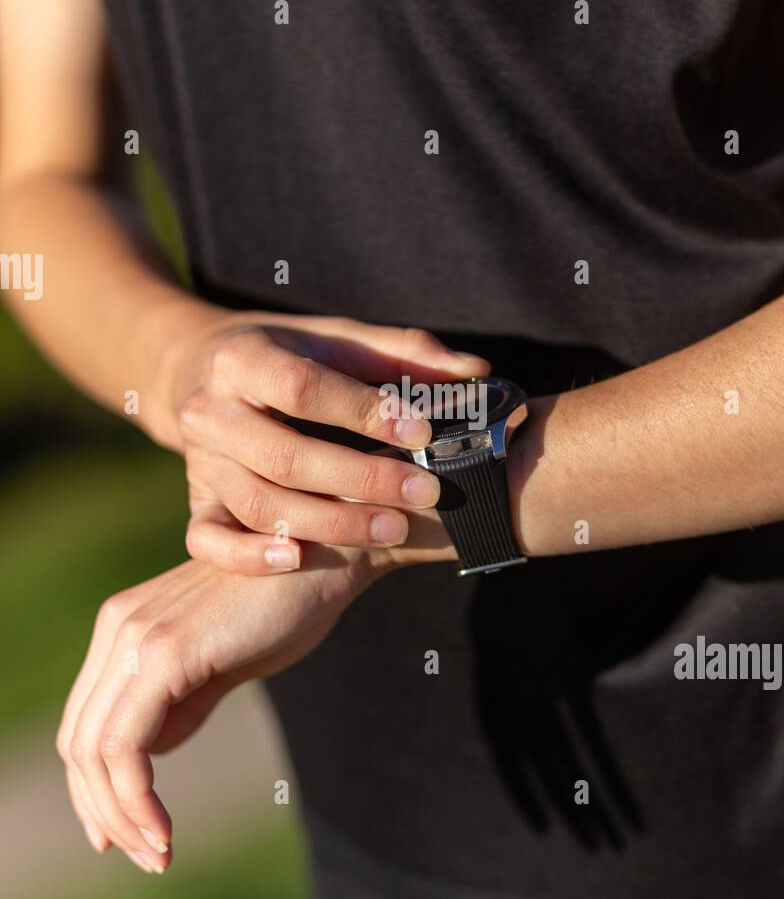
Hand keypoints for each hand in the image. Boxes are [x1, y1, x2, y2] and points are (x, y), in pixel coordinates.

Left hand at [55, 544, 388, 872]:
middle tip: (146, 859)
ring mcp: (135, 636)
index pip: (87, 723)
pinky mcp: (163, 653)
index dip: (97, 789)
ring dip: (120, 816)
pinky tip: (165, 831)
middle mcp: (118, 628)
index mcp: (125, 627)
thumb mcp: (227, 662)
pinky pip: (125, 746)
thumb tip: (148, 753)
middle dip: (104, 812)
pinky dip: (135, 799)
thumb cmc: (290, 600)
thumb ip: (183, 702)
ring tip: (158, 854)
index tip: (128, 836)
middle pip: (79, 742)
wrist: (332, 550)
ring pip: (94, 751)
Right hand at [163, 309, 487, 572]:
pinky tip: (299, 558)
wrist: (198, 370)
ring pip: (259, 503)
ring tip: (395, 529)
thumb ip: (404, 354)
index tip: (425, 428)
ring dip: (330, 523)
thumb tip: (474, 373)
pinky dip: (249, 555)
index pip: (303, 387)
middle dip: (361, 479)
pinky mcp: (195, 502)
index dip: (365, 411)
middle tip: (427, 492)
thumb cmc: (288, 355)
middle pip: (285, 456)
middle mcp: (210, 411)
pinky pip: (207, 539)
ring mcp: (199, 462)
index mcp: (241, 359)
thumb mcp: (336, 339)